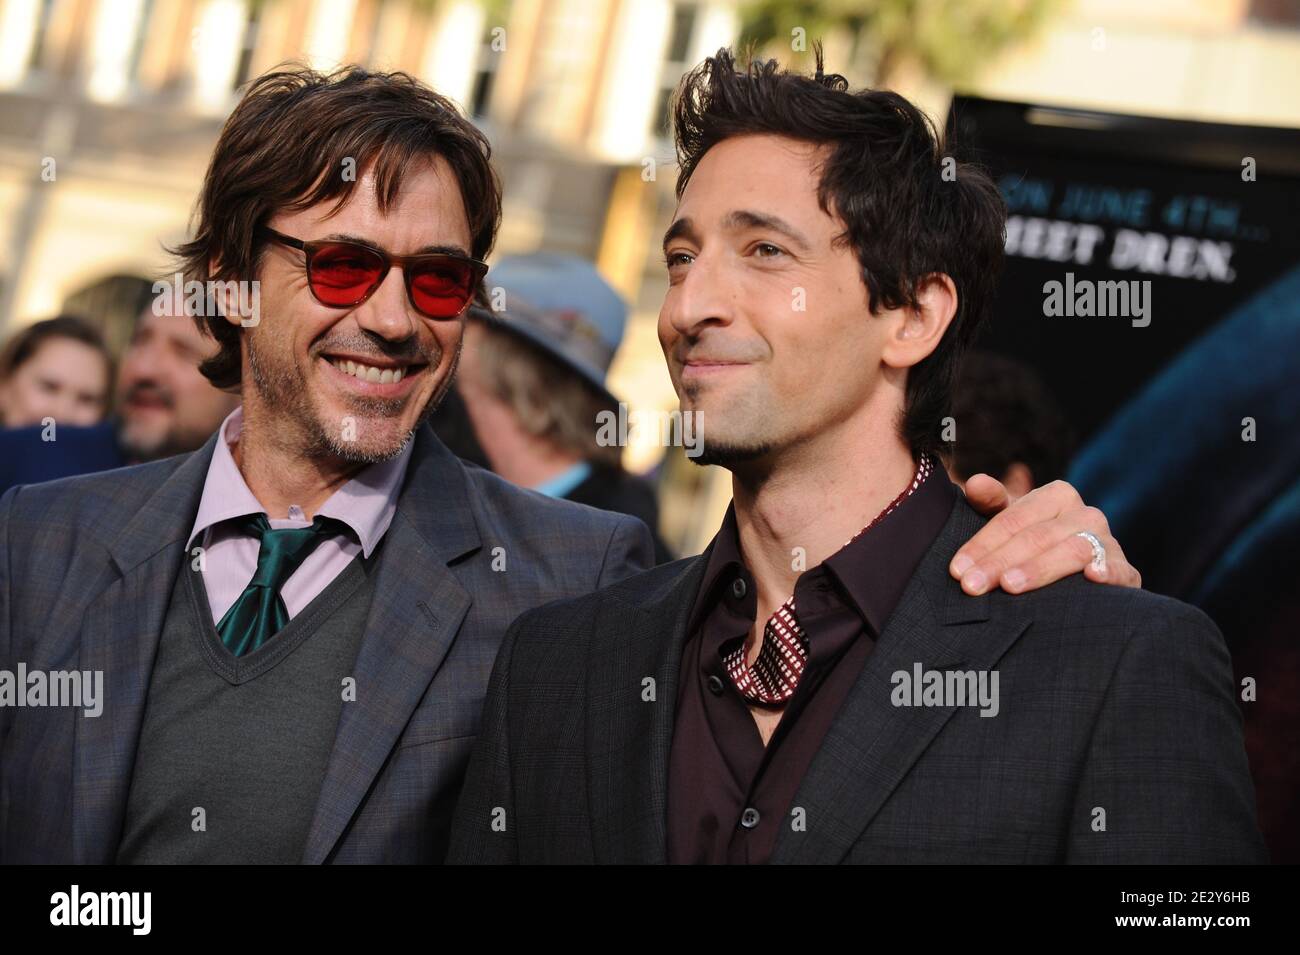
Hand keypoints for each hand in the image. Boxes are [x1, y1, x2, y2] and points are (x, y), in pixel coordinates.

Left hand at [949, 475, 1141, 595]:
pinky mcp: (1126, 572)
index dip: (982, 544)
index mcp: (1057, 495)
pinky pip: (1121, 570)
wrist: (1082, 572)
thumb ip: (991, 503)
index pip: (1012, 520)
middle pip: (1036, 537)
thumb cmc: (1034, 544)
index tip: (957, 570)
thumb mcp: (1011, 522)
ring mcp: (1108, 542)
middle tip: (972, 586)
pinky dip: (1110, 572)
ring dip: (1039, 569)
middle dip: (999, 562)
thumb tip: (975, 483)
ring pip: (1071, 551)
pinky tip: (1093, 578)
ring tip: (1010, 585)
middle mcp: (1086, 514)